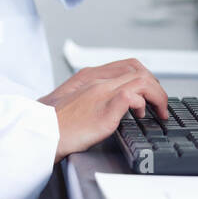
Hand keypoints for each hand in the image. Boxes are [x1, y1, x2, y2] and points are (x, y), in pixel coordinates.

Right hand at [39, 60, 168, 161]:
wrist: (37, 133)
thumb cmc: (50, 122)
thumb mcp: (69, 99)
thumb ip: (87, 95)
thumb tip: (103, 104)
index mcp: (89, 76)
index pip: (127, 65)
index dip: (144, 76)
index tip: (149, 91)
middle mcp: (97, 80)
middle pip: (139, 70)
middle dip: (155, 85)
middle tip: (159, 103)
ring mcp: (102, 93)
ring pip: (142, 79)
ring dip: (157, 95)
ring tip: (159, 111)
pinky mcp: (105, 110)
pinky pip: (133, 96)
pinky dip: (142, 104)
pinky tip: (140, 115)